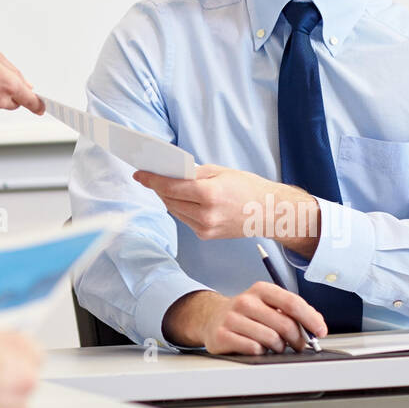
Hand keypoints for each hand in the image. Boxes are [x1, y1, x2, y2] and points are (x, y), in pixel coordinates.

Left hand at [132, 164, 318, 253]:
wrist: (269, 212)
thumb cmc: (247, 187)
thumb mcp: (220, 171)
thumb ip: (192, 173)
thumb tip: (169, 171)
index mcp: (209, 194)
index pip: (170, 186)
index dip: (151, 179)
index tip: (139, 174)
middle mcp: (205, 215)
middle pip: (169, 199)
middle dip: (157, 187)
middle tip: (148, 175)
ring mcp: (205, 228)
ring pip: (174, 210)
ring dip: (166, 198)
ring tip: (160, 185)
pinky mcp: (206, 235)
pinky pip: (184, 219)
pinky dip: (179, 207)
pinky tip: (177, 198)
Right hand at [163, 286, 326, 354]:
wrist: (211, 317)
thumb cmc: (248, 313)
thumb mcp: (268, 304)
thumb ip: (293, 311)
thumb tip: (317, 324)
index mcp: (261, 290)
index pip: (292, 303)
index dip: (311, 319)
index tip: (320, 331)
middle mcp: (246, 301)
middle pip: (285, 325)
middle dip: (298, 339)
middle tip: (299, 345)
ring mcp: (232, 318)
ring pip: (272, 340)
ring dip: (279, 347)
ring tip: (274, 345)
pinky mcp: (222, 335)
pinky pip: (254, 349)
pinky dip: (261, 352)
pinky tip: (257, 347)